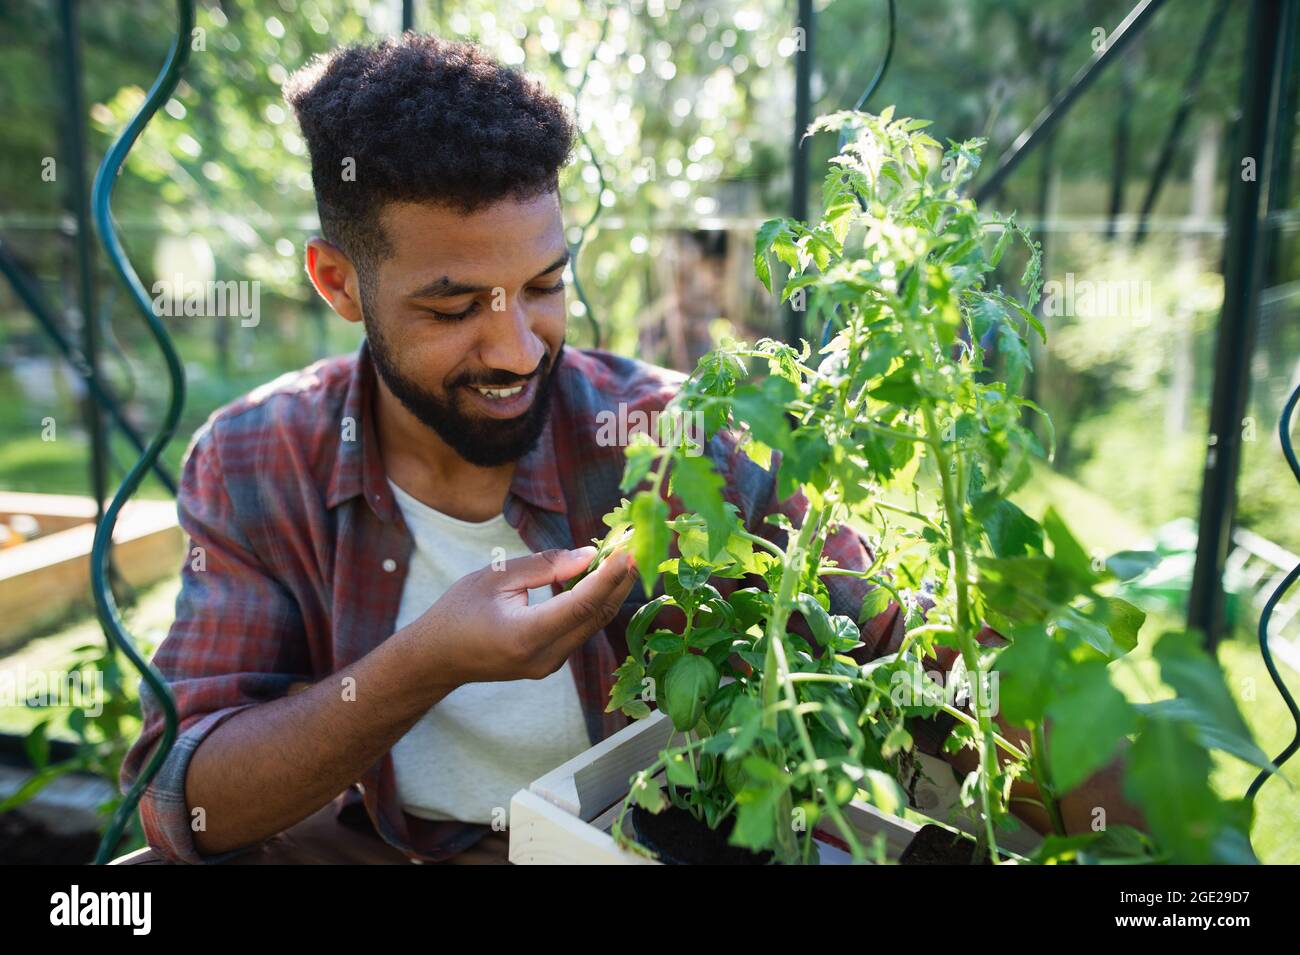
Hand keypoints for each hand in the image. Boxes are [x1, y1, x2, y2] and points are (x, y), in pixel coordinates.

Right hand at [411, 545, 636, 685]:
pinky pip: (580, 631)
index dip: (610, 576)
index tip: (630, 549)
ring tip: (624, 556)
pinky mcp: (550, 663)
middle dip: (620, 581)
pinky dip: (593, 604)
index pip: (581, 604)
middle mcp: (544, 657)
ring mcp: (549, 665)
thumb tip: (588, 555)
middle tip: (639, 546)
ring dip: (609, 592)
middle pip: (596, 617)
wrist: (436, 658)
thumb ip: (544, 566)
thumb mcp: (495, 577)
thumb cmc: (458, 611)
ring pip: (592, 625)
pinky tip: (599, 578)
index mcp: (526, 635)